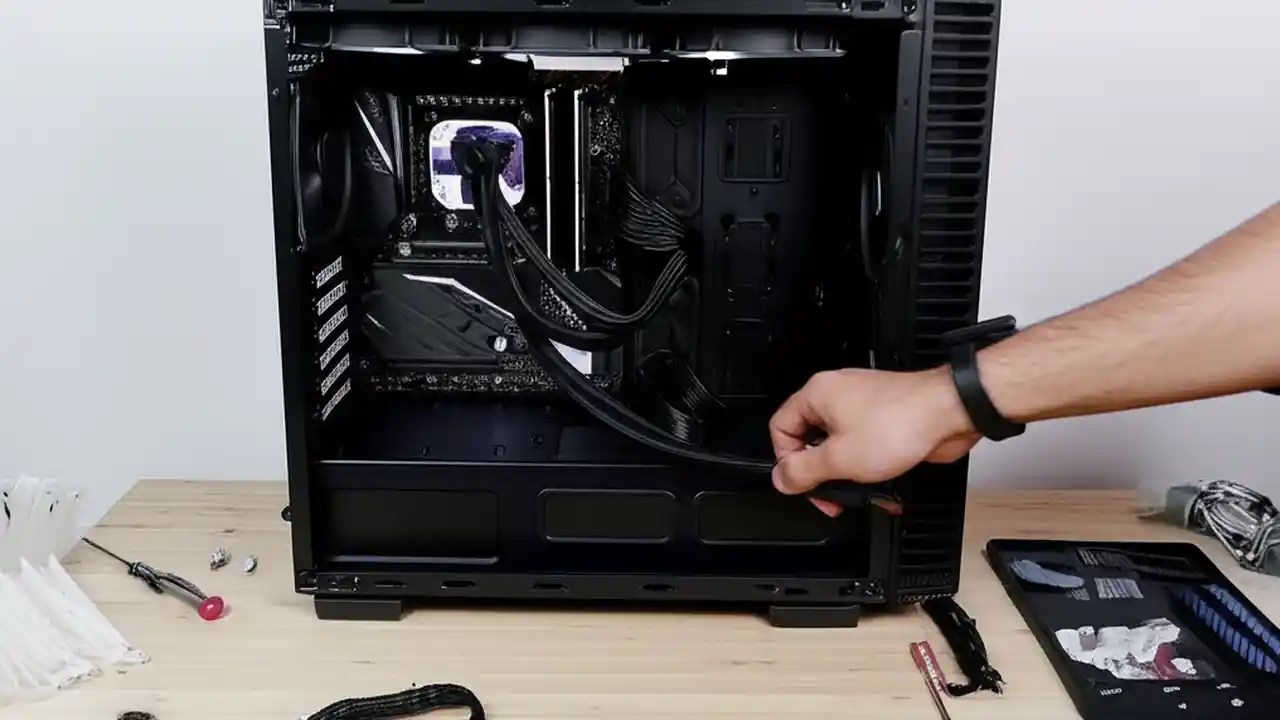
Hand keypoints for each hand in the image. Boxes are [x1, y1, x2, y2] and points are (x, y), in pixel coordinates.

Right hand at [768, 367, 980, 516]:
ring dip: (847, 475)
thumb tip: (781, 478)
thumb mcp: (840, 459)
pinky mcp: (885, 418)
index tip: (802, 483)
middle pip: (809, 439)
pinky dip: (868, 468)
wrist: (949, 413)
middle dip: (819, 473)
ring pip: (839, 445)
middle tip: (829, 496)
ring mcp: (862, 405)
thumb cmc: (900, 422)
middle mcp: (837, 395)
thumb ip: (803, 471)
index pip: (780, 428)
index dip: (786, 460)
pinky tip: (881, 486)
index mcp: (817, 395)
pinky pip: (864, 445)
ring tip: (859, 492)